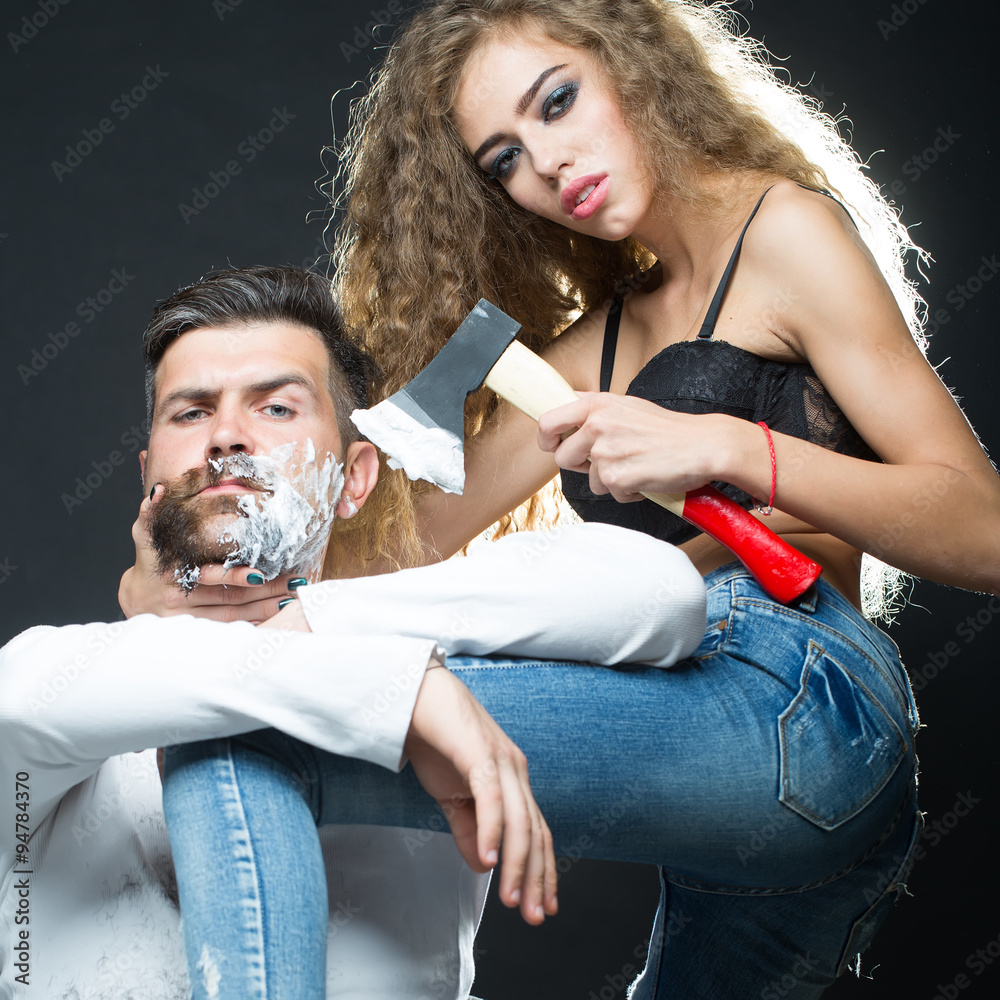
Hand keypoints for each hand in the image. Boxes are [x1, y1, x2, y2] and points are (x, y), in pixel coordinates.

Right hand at [118, 484, 292, 621]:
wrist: (136, 598)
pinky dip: (253, 624)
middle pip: (230, 598)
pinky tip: (276, 618)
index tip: (259, 575)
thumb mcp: (145, 536)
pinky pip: (229, 629)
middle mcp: (183, 599)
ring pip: (234, 616)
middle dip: (265, 592)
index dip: (234, 577)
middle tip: (293, 584)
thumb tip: (157, 490)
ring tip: (292, 599)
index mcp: (175, 574)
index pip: (209, 577)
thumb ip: (150, 513)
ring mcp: (190, 619)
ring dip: (265, 609)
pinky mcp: (198, 630)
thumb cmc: (149, 562)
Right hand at [405, 665, 557, 925]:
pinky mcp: (480, 753)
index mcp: (512, 780)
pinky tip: (491, 860)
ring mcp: (501, 760)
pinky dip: (493, 831)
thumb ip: (469, 829)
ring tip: (513, 898)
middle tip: (535, 914)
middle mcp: (515, 770)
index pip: (536, 832)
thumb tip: (484, 865)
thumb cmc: (434, 737)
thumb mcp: (451, 793)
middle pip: (535, 831)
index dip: (543, 871)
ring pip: (519, 820)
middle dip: (537, 877)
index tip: (543, 905)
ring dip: (518, 863)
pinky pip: (492, 798)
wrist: (413, 695)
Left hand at [536, 392, 729, 499]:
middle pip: (562, 458)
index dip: (545, 439)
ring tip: (634, 466)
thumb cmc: (668, 428)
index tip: (552, 445)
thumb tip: (567, 399)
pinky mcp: (618, 477)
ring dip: (610, 480)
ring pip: (589, 480)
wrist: (702, 445)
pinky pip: (611, 494)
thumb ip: (595, 404)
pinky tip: (644, 478)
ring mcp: (606, 452)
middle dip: (581, 466)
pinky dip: (628, 492)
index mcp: (596, 405)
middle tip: (607, 461)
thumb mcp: (627, 404)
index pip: (547, 422)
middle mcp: (598, 425)